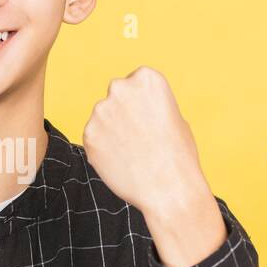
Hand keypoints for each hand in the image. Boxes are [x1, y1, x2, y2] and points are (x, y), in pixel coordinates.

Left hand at [82, 66, 225, 266]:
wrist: (169, 189)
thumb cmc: (179, 154)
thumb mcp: (174, 116)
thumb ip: (150, 104)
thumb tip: (134, 108)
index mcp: (146, 78)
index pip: (135, 82)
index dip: (142, 104)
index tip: (151, 119)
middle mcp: (120, 88)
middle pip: (116, 97)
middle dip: (123, 113)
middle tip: (139, 137)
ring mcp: (100, 111)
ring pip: (103, 118)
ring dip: (112, 132)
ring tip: (133, 153)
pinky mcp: (88, 134)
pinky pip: (94, 139)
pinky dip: (103, 149)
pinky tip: (121, 162)